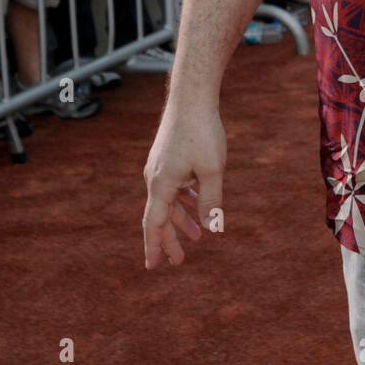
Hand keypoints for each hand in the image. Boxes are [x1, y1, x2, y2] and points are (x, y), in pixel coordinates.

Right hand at [142, 103, 225, 267]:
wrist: (192, 97)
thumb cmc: (202, 132)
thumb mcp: (212, 171)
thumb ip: (211, 200)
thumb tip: (211, 227)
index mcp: (161, 185)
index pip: (154, 224)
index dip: (154, 247)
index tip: (153, 266)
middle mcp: (155, 178)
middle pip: (160, 216)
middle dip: (170, 239)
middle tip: (179, 260)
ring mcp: (160, 166)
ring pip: (168, 200)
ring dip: (181, 218)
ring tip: (197, 235)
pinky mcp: (168, 157)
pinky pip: (173, 186)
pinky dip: (183, 199)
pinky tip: (197, 204)